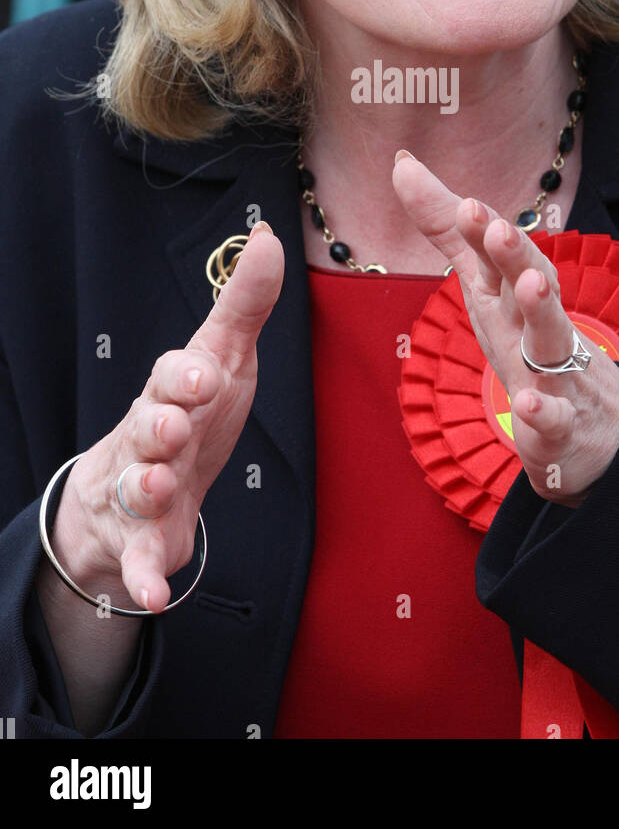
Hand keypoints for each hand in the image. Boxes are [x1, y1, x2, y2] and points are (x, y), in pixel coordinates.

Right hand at [54, 222, 283, 610]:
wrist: (137, 489)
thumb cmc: (189, 412)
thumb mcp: (222, 359)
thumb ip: (245, 305)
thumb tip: (270, 235)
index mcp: (172, 391)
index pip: (171, 375)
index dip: (184, 374)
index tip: (204, 372)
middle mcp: (148, 437)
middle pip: (147, 427)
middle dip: (159, 424)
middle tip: (175, 424)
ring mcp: (140, 490)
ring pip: (136, 487)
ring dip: (145, 486)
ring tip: (159, 486)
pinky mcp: (143, 541)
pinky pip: (138, 562)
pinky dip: (144, 578)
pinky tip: (156, 596)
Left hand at [392, 154, 618, 506]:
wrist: (587, 426)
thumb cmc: (526, 343)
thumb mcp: (482, 286)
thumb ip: (446, 229)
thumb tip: (402, 164)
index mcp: (514, 294)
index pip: (501, 256)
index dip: (484, 230)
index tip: (466, 203)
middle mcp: (536, 324)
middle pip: (530, 284)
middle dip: (516, 257)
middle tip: (498, 229)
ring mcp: (554, 373)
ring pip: (551, 338)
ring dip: (541, 311)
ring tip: (529, 285)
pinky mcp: (559, 425)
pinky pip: (553, 419)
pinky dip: (542, 412)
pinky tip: (526, 405)